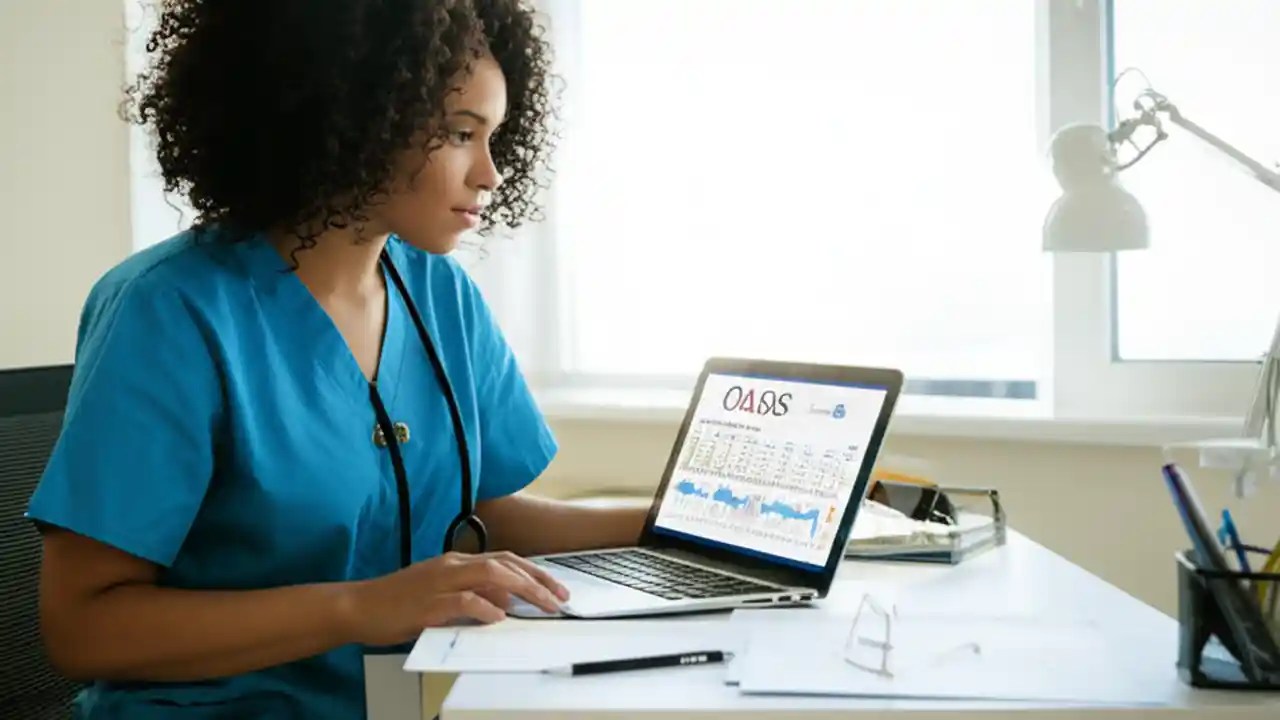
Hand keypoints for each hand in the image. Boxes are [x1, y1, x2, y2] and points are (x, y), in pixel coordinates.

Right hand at [343, 551, 570, 645]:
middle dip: (539, 580)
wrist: (359, 606)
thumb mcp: (443, 594)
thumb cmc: (399, 602)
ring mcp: (441, 582)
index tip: (557, 588)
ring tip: (543, 606)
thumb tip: (505, 604)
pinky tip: (499, 617)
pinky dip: (485, 607)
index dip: (535, 572)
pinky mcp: (428, 603)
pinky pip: (463, 601)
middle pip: (506, 564)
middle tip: (560, 598)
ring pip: (491, 575)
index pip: (506, 559)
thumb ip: (474, 595)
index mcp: (457, 561)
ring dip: (523, 590)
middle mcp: (453, 565)